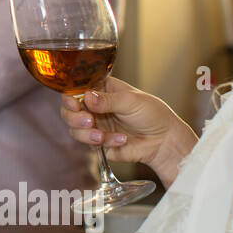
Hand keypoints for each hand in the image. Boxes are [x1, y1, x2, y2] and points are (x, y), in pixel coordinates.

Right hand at [60, 76, 197, 185]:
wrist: (164, 141)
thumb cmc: (152, 114)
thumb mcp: (131, 101)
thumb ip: (107, 100)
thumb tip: (86, 97)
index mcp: (101, 90)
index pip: (76, 89)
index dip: (70, 96)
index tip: (73, 102)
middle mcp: (94, 107)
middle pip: (69, 110)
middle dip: (74, 117)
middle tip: (88, 120)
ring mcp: (95, 125)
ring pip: (74, 128)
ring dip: (85, 133)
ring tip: (101, 135)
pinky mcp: (98, 143)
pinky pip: (90, 143)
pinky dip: (104, 142)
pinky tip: (121, 140)